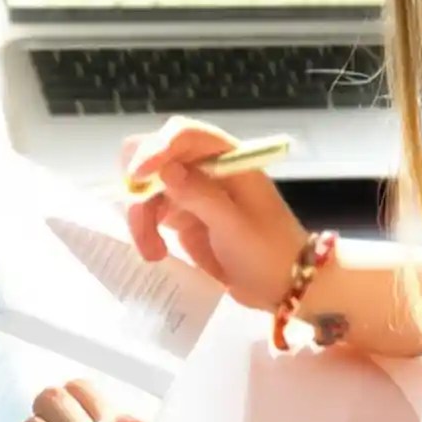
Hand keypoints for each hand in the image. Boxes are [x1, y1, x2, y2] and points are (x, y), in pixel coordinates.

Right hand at [123, 117, 307, 311]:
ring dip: (140, 216)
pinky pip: (150, 213)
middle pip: (155, 155)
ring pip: (147, 188)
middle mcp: (205, 168)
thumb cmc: (269, 252)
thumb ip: (200, 196)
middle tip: (137, 210)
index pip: (184, 135)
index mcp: (226, 159)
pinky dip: (145, 231)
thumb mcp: (235, 226)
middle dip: (140, 182)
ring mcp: (192, 192)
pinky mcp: (183, 217)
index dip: (156, 148)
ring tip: (152, 251)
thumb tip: (164, 169)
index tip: (138, 177)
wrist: (285, 286)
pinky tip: (154, 253)